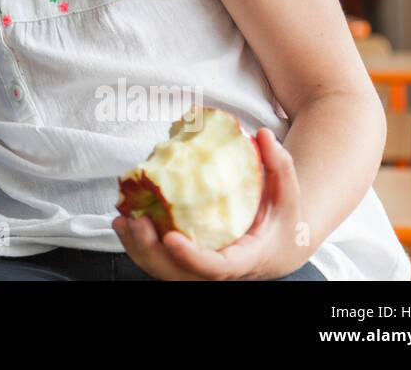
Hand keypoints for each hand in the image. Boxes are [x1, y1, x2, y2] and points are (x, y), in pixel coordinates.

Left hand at [111, 129, 310, 279]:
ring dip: (138, 249)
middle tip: (137, 221)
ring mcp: (200, 268)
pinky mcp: (186, 261)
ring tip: (122, 220)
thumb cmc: (282, 220)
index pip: (215, 268)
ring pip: (164, 271)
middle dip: (153, 253)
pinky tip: (123, 221)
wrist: (278, 245)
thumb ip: (279, 165)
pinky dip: (138, 244)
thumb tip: (263, 135)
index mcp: (244, 258)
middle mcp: (219, 270)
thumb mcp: (288, 194)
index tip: (171, 238)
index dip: (191, 257)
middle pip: (180, 275)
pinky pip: (158, 259)